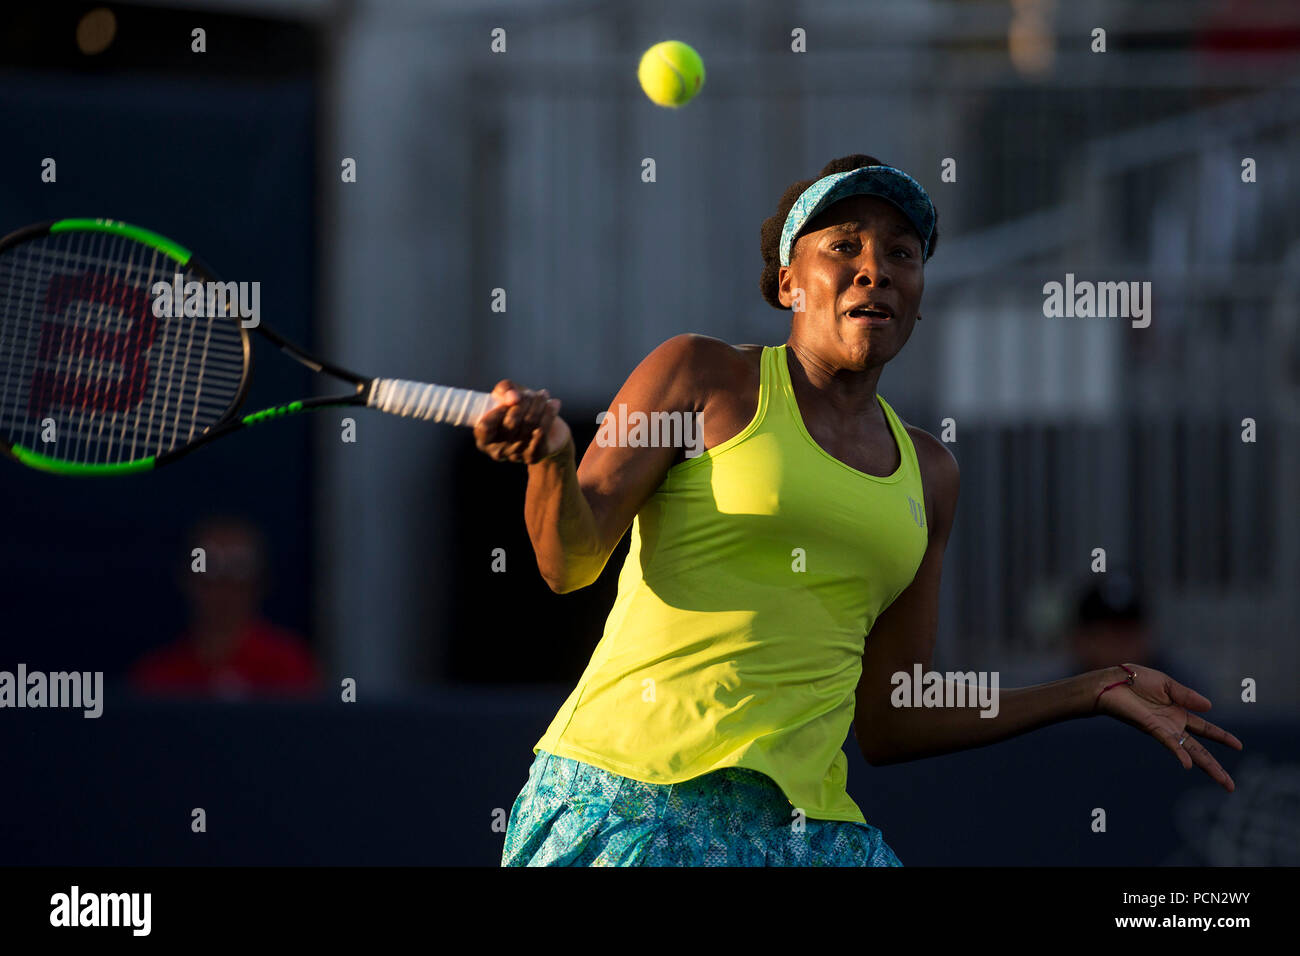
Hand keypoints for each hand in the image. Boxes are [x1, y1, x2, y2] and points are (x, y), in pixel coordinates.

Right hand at [474, 379, 571, 464]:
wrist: (546, 427)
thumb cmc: (520, 409)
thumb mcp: (508, 394)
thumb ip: (505, 389)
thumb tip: (513, 398)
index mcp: (484, 437)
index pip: (485, 427)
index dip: (498, 411)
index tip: (511, 398)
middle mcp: (497, 450)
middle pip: (511, 423)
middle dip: (523, 402)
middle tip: (531, 393)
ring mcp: (515, 455)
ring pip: (529, 425)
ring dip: (538, 405)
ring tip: (544, 395)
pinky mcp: (533, 457)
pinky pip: (541, 434)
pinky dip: (549, 415)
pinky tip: (554, 404)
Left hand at [1094, 664, 1242, 791]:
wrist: (1112, 682)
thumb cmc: (1135, 680)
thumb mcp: (1166, 684)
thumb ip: (1187, 695)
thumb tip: (1210, 707)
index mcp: (1178, 712)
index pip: (1205, 729)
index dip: (1221, 737)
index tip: (1238, 746)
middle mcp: (1173, 725)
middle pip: (1199, 750)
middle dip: (1215, 767)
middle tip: (1230, 785)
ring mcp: (1164, 729)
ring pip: (1189, 752)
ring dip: (1206, 766)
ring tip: (1223, 782)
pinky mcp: (1152, 727)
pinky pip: (1169, 742)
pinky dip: (1179, 752)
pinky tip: (1189, 764)